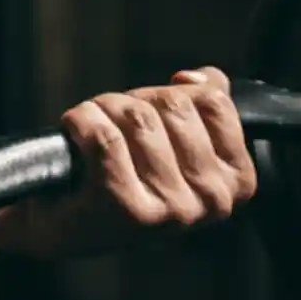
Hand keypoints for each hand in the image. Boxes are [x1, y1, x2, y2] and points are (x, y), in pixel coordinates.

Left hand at [21, 66, 256, 258]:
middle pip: (173, 105)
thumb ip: (201, 103)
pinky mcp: (125, 209)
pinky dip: (81, 122)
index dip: (173, 93)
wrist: (64, 221)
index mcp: (236, 182)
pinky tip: (74, 134)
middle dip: (135, 100)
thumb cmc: (126, 175)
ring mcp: (171, 209)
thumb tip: (195, 78)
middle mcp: (211, 201)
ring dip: (104, 110)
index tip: (152, 113)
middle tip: (115, 123)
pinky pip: (104, 137)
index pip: (214, 102)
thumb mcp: (176, 140)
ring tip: (93, 131)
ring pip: (138, 118)